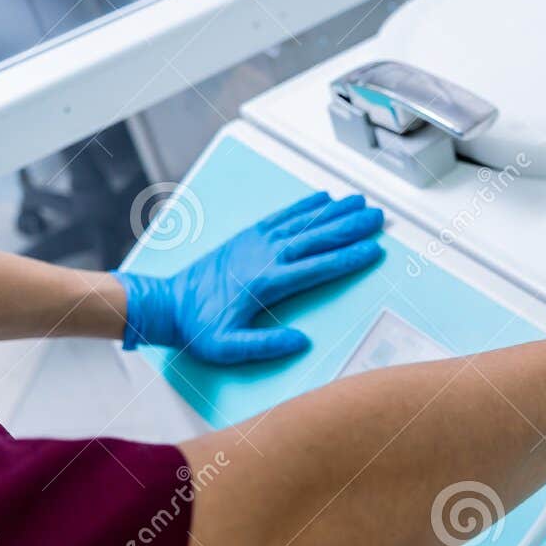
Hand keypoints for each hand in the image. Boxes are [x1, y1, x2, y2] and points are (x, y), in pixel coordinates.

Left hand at [114, 191, 383, 363]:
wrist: (167, 304)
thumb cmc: (198, 327)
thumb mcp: (227, 347)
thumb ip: (264, 346)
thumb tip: (300, 341)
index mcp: (267, 282)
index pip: (317, 267)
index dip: (348, 258)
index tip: (373, 249)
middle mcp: (266, 256)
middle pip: (317, 237)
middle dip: (351, 227)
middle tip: (378, 217)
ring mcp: (257, 242)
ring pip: (304, 222)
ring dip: (334, 211)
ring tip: (360, 202)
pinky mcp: (249, 236)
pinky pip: (283, 216)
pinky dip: (305, 205)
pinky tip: (323, 198)